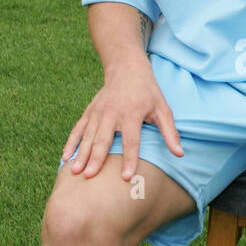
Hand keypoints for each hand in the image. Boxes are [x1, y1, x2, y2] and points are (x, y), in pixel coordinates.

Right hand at [61, 59, 183, 180]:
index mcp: (131, 114)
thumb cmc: (148, 92)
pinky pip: (78, 129)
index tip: (126, 177)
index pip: (131, 140)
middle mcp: (112, 113)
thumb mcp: (162, 108)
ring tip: (75, 172)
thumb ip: (169, 132)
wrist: (126, 68)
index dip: (129, 159)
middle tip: (90, 176)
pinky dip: (71, 143)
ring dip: (81, 154)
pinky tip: (64, 157)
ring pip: (88, 137)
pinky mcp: (89, 112)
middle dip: (96, 158)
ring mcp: (98, 113)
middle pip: (103, 140)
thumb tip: (180, 154)